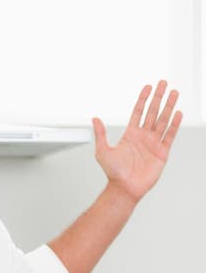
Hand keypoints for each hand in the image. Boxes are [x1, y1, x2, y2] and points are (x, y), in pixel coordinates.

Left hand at [92, 81, 181, 201]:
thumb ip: (101, 134)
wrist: (125, 188)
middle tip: (163, 83)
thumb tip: (94, 119)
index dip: (143, 99)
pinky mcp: (162, 152)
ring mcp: (153, 143)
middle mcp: (143, 137)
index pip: (138, 112)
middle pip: (153, 112)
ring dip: (168, 106)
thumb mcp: (103, 151)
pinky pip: (169, 135)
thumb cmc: (114, 173)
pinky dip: (174, 124)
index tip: (148, 87)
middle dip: (158, 97)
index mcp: (130, 135)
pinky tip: (177, 113)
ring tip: (174, 93)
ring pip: (163, 120)